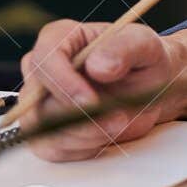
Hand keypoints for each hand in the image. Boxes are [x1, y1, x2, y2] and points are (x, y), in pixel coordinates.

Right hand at [16, 21, 186, 160]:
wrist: (150, 86)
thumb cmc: (143, 58)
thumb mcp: (144, 44)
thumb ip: (124, 48)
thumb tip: (98, 67)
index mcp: (60, 38)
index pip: (44, 59)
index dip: (63, 83)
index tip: (91, 101)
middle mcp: (43, 71)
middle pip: (37, 101)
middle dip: (78, 117)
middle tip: (118, 120)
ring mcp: (41, 104)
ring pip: (44, 130)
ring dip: (86, 135)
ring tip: (121, 123)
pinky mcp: (48, 132)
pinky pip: (53, 148)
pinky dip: (84, 147)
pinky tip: (108, 135)